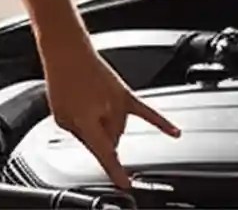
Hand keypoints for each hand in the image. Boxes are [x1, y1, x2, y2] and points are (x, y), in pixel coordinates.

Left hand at [42, 43, 180, 188]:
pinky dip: (163, 123)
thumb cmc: (62, 83)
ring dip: (110, 126)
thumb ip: (80, 136)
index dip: (114, 170)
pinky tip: (175, 133)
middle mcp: (107, 111)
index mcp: (88, 119)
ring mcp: (120, 103)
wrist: (69, 54)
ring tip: (93, 107)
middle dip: (100, 138)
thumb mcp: (61, 117)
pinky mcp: (127, 94)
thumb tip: (96, 147)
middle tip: (85, 120)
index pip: (104, 152)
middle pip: (112, 142)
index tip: (125, 183)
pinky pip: (149, 112)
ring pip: (123, 130)